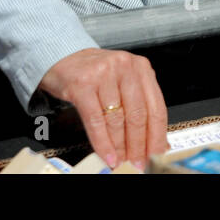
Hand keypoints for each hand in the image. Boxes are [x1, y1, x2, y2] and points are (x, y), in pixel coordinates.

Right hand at [38, 48, 167, 169]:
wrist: (63, 58)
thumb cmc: (96, 73)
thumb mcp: (123, 82)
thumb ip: (140, 106)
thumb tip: (156, 140)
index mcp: (142, 68)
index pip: (156, 107)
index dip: (156, 135)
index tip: (156, 153)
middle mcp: (125, 68)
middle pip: (138, 114)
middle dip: (139, 144)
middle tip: (137, 162)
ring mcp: (103, 75)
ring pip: (117, 119)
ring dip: (120, 146)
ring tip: (121, 160)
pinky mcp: (82, 85)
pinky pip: (95, 121)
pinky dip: (102, 142)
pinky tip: (107, 154)